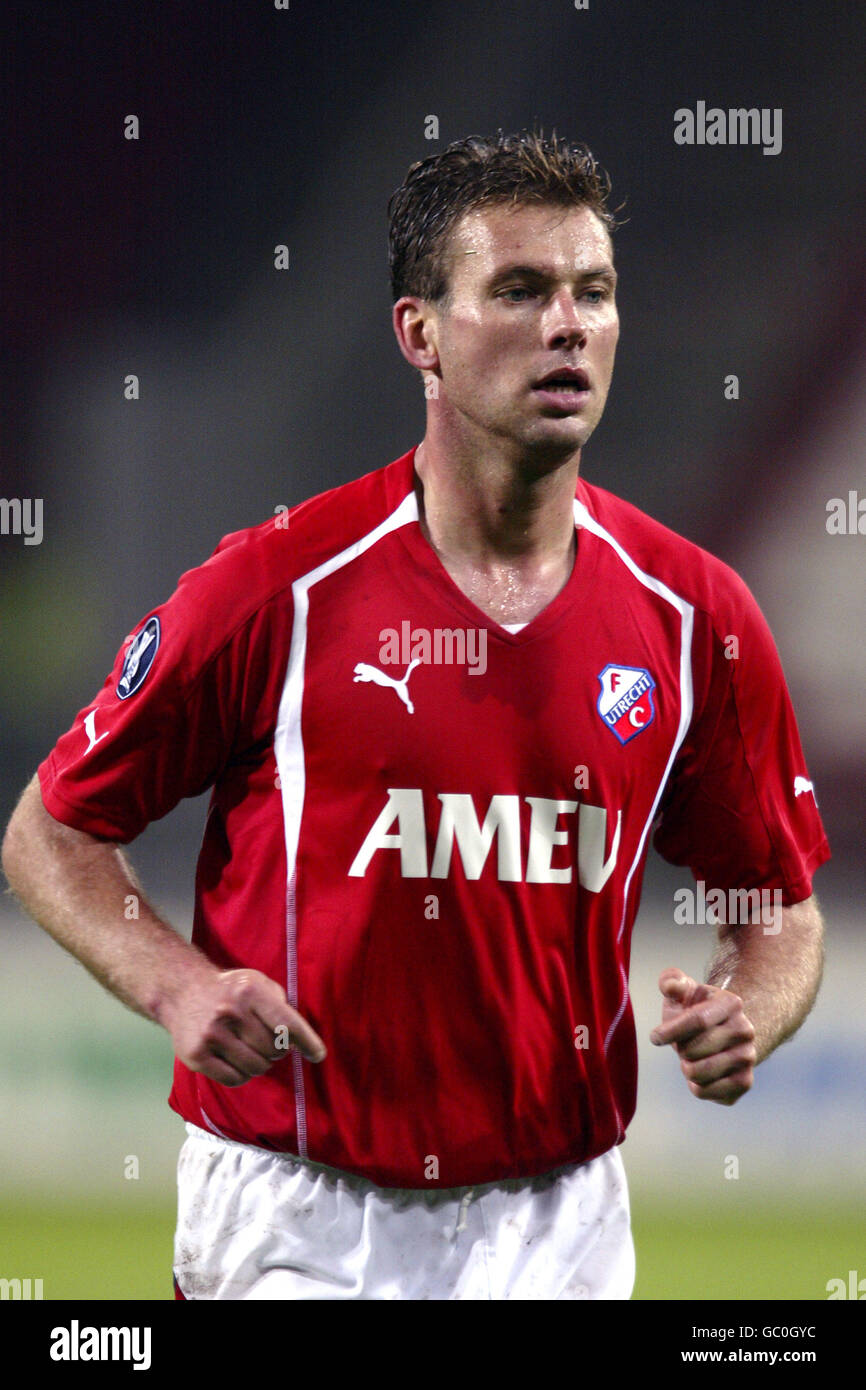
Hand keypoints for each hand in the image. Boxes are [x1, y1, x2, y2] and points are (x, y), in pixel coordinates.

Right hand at [163, 967, 326, 1086]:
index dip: (307, 1041)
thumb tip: (298, 1035)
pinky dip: (243, 1075)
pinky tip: (239, 1062)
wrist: (181, 991)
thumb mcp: (257, 982)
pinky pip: (234, 1079)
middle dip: (278, 1051)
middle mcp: (230, 1012)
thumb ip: (279, 1002)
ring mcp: (211, 1035)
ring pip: (256, 1067)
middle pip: (273, 1049)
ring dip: (262, 1064)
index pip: (287, 1023)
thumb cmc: (229, 989)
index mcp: (250, 991)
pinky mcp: (196, 1056)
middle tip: (272, 1045)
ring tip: (255, 1052)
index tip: (318, 1055)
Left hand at [649, 968, 755, 1104]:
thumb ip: (672, 980)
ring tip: (692, 1057)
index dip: (672, 1031)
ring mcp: (748, 1057)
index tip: (654, 1037)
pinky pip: (706, 1092)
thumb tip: (670, 986)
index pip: (698, 1020)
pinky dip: (694, 1085)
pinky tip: (700, 1074)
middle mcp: (745, 1031)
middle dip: (679, 1048)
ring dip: (686, 1067)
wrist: (723, 1031)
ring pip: (698, 1073)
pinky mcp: (744, 1082)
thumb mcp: (683, 990)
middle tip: (683, 1044)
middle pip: (695, 1050)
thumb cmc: (695, 1009)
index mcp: (731, 1003)